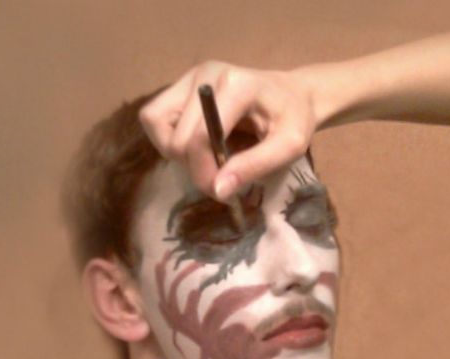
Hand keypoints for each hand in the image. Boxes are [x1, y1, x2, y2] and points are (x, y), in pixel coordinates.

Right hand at [139, 61, 317, 199]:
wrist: (294, 96)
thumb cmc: (295, 120)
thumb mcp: (289, 147)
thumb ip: (254, 166)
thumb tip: (217, 190)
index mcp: (234, 85)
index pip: (198, 138)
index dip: (203, 172)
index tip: (221, 192)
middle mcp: (205, 75)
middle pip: (175, 137)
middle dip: (193, 167)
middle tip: (218, 179)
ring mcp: (189, 77)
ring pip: (155, 124)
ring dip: (176, 153)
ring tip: (206, 159)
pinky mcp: (180, 85)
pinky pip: (155, 118)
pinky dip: (169, 140)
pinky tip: (196, 147)